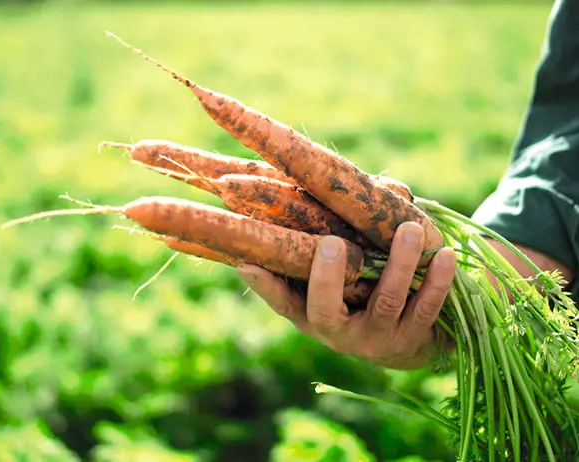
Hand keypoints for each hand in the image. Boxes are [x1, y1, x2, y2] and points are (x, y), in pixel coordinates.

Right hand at [236, 222, 456, 369]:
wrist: (403, 343)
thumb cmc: (362, 291)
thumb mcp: (343, 273)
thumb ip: (340, 231)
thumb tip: (354, 183)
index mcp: (311, 313)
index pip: (282, 301)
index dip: (265, 286)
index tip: (247, 263)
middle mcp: (336, 332)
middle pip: (324, 309)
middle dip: (327, 277)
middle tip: (330, 242)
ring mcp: (373, 339)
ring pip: (384, 303)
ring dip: (398, 265)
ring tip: (411, 230)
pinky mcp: (411, 340)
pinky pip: (425, 310)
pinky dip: (436, 282)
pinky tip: (447, 256)